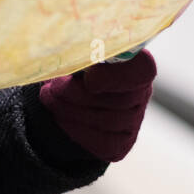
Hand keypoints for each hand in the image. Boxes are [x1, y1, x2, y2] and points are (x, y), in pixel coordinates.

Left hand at [38, 49, 156, 162]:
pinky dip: (76, 128)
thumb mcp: (79, 55)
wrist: (68, 100)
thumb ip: (83, 51)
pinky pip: (101, 142)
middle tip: (54, 87)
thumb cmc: (76, 68)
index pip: (144, 69)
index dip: (118, 75)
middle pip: (121, 100)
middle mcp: (141, 94)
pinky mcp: (121, 144)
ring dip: (73, 109)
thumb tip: (73, 49)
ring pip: (108, 121)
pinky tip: (60, 116)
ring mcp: (133, 122)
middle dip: (81, 94)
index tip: (89, 78)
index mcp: (136, 65)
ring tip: (50, 97)